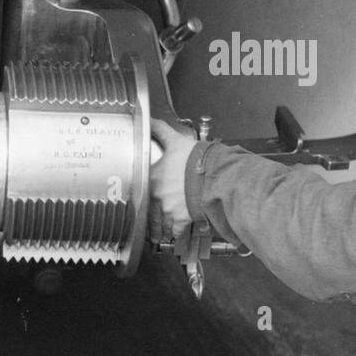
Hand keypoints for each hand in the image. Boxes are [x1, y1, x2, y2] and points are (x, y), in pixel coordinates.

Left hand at [148, 118, 196, 243]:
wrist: (214, 175)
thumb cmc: (196, 158)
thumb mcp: (176, 141)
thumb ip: (160, 130)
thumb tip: (149, 119)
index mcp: (152, 179)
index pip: (141, 194)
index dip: (141, 201)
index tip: (140, 206)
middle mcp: (157, 197)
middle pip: (150, 213)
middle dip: (151, 220)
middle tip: (149, 227)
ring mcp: (169, 210)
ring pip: (161, 224)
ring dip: (161, 228)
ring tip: (159, 234)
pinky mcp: (183, 219)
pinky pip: (176, 230)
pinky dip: (176, 234)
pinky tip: (174, 235)